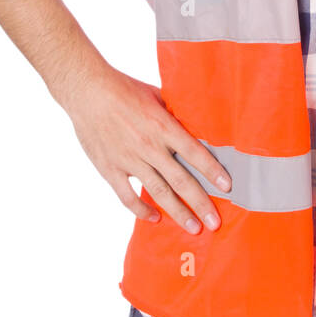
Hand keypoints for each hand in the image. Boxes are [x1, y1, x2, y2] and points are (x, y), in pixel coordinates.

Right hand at [64, 63, 231, 234]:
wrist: (87, 91)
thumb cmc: (124, 88)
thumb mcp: (156, 96)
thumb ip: (174, 114)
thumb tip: (195, 123)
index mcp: (163, 126)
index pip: (195, 152)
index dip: (212, 171)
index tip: (227, 187)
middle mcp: (149, 146)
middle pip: (180, 180)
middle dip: (201, 203)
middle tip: (215, 222)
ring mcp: (129, 160)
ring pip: (158, 193)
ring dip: (178, 213)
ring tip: (194, 228)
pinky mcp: (110, 169)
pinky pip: (127, 197)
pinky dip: (142, 210)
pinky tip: (155, 218)